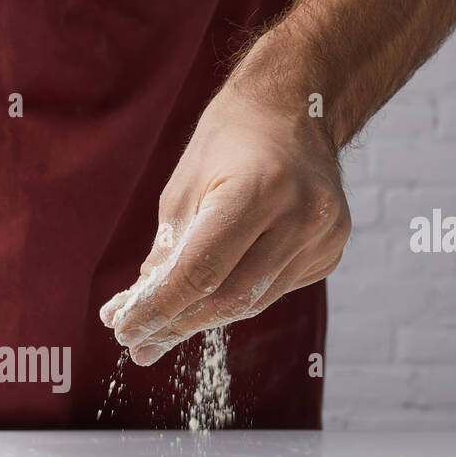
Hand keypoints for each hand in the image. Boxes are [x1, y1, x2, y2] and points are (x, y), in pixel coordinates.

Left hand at [100, 91, 350, 364]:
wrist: (294, 111)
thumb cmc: (229, 144)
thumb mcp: (183, 190)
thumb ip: (166, 254)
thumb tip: (136, 310)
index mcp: (258, 190)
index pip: (200, 272)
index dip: (159, 308)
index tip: (124, 330)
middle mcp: (300, 216)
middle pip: (230, 297)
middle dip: (177, 325)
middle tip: (139, 346)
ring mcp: (323, 236)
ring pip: (253, 303)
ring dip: (203, 321)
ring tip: (161, 334)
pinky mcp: (330, 252)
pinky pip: (274, 291)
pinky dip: (236, 301)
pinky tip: (208, 303)